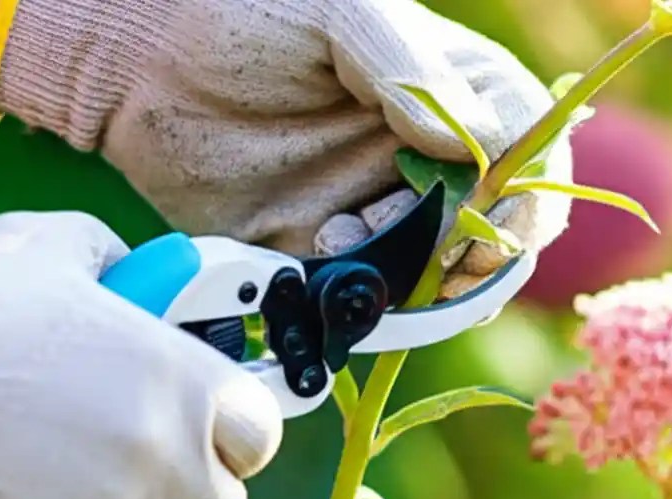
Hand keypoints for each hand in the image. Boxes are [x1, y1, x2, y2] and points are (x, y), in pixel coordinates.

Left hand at [0, 0, 571, 296]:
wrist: (139, 63)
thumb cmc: (244, 14)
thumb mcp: (335, 10)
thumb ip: (406, 67)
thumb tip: (472, 141)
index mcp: (452, 88)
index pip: (531, 146)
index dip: (527, 189)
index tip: (487, 212)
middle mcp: (430, 155)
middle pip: (503, 222)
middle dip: (479, 246)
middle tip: (433, 249)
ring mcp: (384, 208)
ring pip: (446, 270)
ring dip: (418, 273)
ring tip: (345, 238)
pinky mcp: (333, 253)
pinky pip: (377, 296)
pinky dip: (368, 297)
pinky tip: (320, 257)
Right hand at [0, 212, 282, 498]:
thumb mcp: (53, 249)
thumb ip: (118, 263)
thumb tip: (138, 274)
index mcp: (187, 384)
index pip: (261, 435)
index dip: (232, 436)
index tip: (207, 435)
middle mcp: (171, 460)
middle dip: (183, 495)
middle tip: (133, 469)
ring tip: (56, 489)